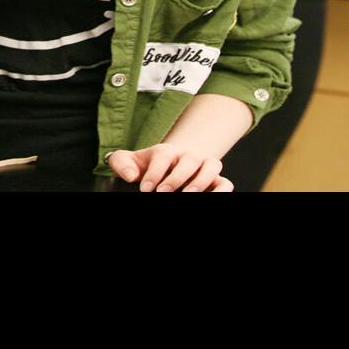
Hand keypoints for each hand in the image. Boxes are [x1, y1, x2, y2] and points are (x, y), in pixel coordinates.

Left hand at [107, 144, 232, 191]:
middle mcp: (187, 156)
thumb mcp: (128, 163)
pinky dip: (223, 190)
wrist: (163, 168)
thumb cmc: (144, 167)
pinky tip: (212, 197)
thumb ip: (122, 163)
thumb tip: (131, 175)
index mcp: (166, 151)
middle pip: (189, 158)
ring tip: (188, 195)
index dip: (155, 172)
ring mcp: (204, 167)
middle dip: (177, 177)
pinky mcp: (215, 180)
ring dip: (202, 180)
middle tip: (163, 193)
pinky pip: (225, 182)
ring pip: (212, 165)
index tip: (146, 189)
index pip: (163, 155)